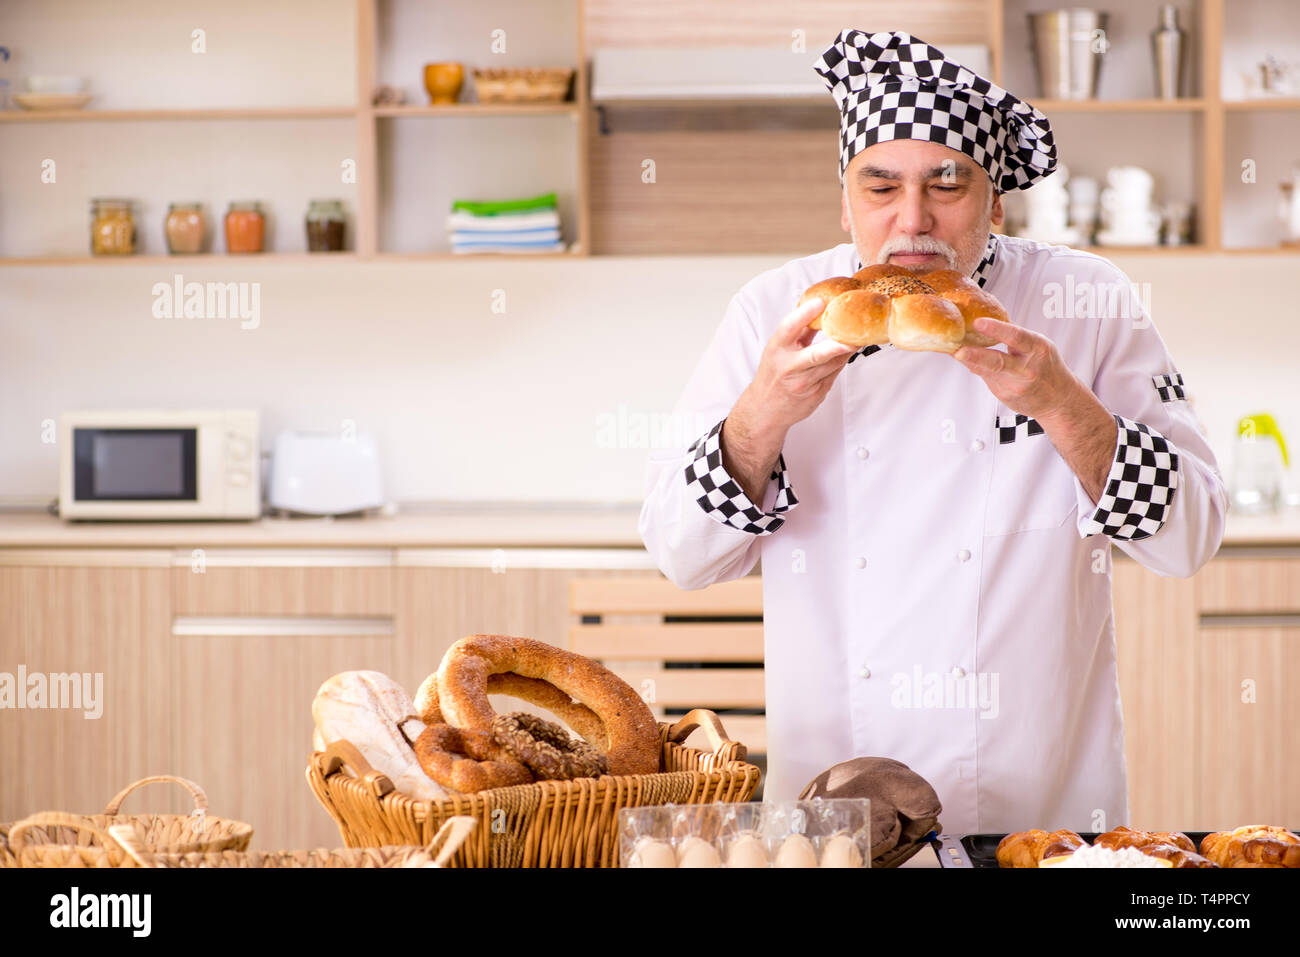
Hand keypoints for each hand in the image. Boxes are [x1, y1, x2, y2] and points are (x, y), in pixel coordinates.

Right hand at [736, 297, 858, 437]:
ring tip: (858, 339)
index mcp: (776, 350)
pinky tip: (844, 355)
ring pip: (832, 364)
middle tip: (854, 337)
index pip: (789, 328)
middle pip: (816, 354)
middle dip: (837, 346)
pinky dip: (840, 363)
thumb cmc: (772, 376)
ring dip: (846, 351)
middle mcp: (789, 367)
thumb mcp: (778, 350)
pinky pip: (834, 375)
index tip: (820, 303)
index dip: (804, 314)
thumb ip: (799, 333)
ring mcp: (803, 383)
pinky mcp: (815, 394)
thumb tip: (820, 311)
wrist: (765, 409)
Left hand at [951, 317, 1084, 425]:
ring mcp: (1016, 385)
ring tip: (954, 352)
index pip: (1016, 336)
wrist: (1059, 400)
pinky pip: (986, 378)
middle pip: (999, 361)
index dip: (996, 329)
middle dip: (977, 355)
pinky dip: (974, 367)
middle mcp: (1027, 368)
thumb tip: (985, 325)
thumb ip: (1014, 339)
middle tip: (959, 350)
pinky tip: (964, 359)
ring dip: (970, 361)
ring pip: (988, 371)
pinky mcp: (1006, 395)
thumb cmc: (1046, 367)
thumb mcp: (1037, 347)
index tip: (978, 322)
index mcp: (1038, 349)